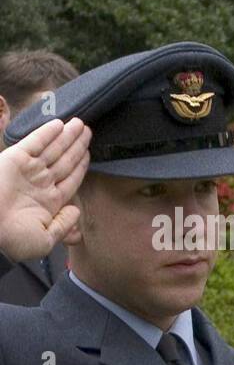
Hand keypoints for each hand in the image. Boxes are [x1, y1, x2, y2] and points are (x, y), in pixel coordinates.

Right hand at [0, 117, 90, 260]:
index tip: (90, 153)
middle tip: (89, 131)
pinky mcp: (15, 159)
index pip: (70, 180)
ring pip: (53, 149)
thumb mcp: (45, 239)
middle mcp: (40, 183)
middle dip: (77, 146)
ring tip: (81, 124)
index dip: (81, 166)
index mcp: (49, 202)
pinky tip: (60, 124)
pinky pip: (35, 142)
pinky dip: (47, 133)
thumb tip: (76, 210)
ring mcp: (28, 170)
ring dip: (67, 136)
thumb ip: (63, 225)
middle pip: (64, 161)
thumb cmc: (13, 240)